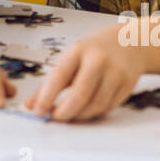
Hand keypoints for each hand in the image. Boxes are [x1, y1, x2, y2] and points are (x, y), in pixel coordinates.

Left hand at [24, 25, 146, 121]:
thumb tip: (30, 105)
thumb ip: (49, 83)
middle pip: (80, 94)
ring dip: (80, 115)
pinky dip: (94, 113)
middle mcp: (98, 60)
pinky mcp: (127, 85)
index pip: (59, 76)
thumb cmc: (94, 51)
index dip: (47, 97)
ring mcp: (115, 72)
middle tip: (55, 117)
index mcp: (78, 50)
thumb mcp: (70, 58)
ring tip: (71, 114)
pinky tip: (87, 109)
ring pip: (95, 105)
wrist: (129, 42)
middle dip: (65, 112)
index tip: (38, 111)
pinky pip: (108, 108)